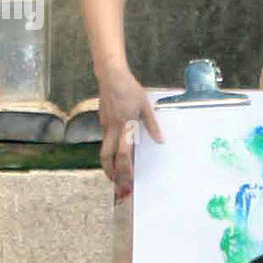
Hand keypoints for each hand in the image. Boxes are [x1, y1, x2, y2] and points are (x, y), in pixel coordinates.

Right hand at [97, 65, 163, 199]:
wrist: (111, 76)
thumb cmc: (130, 89)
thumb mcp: (146, 105)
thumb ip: (152, 124)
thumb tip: (160, 141)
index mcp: (125, 125)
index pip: (124, 154)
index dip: (126, 170)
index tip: (129, 182)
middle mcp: (113, 128)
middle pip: (107, 157)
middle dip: (111, 173)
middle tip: (116, 185)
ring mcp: (105, 125)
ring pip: (103, 150)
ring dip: (108, 165)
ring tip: (113, 176)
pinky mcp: (102, 121)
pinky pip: (105, 140)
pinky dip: (108, 151)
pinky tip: (114, 155)